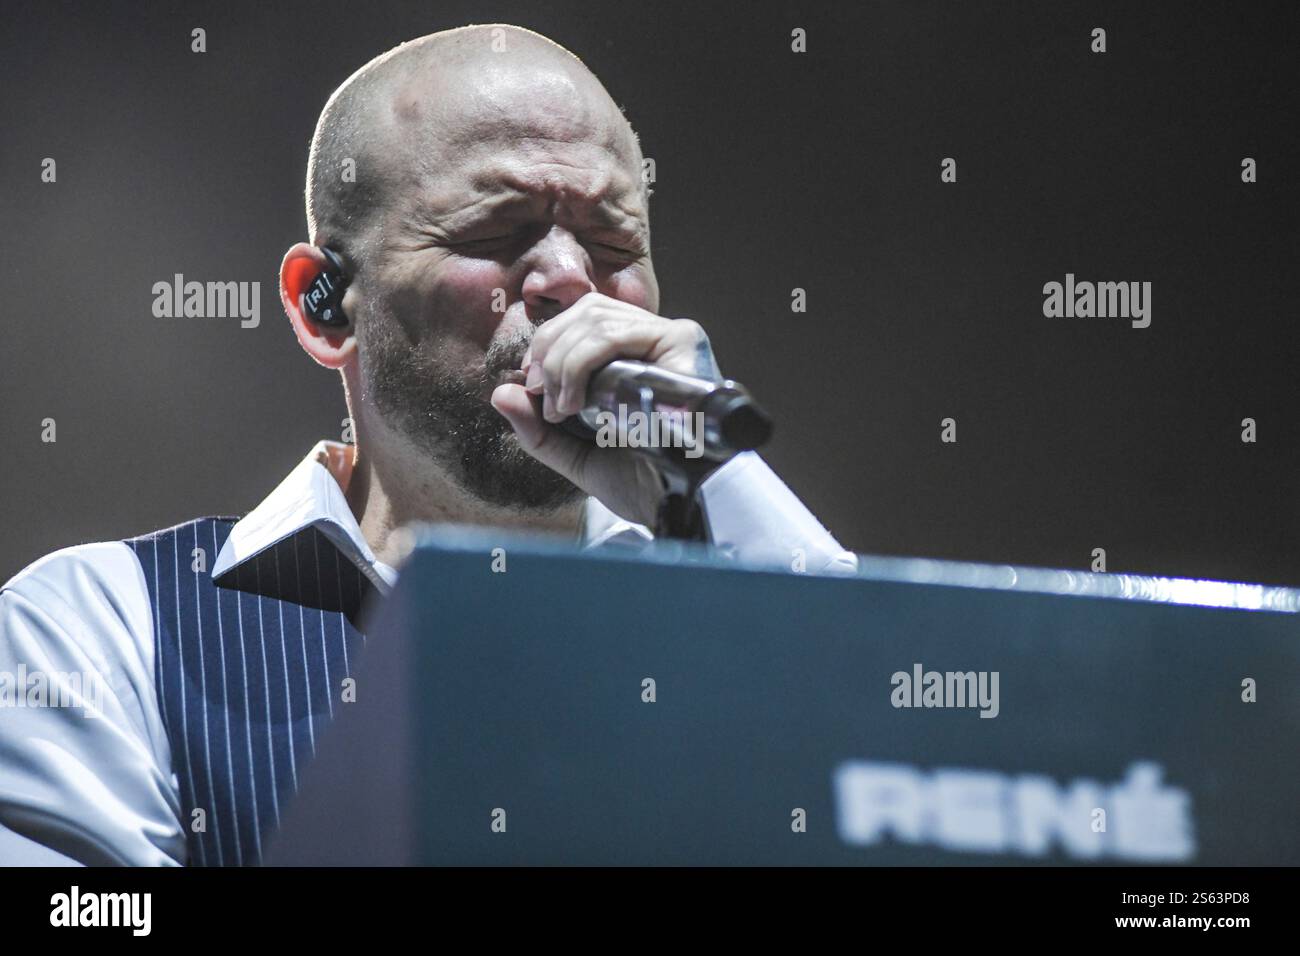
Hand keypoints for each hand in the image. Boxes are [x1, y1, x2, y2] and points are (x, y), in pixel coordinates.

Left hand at [490, 291, 722, 526]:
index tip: (533, 386)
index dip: (549, 342)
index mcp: (634, 358)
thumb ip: (538, 429)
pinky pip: (615, 333)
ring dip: (563, 362)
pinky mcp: (682, 342)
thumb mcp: (577, 456)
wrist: (677, 505)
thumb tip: (500, 393)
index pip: (585, 318)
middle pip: (587, 312)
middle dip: (549, 352)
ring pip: (596, 319)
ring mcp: (670, 338)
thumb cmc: (640, 482)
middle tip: (545, 400)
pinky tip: (575, 403)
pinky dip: (581, 363)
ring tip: (563, 408)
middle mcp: (654, 341)